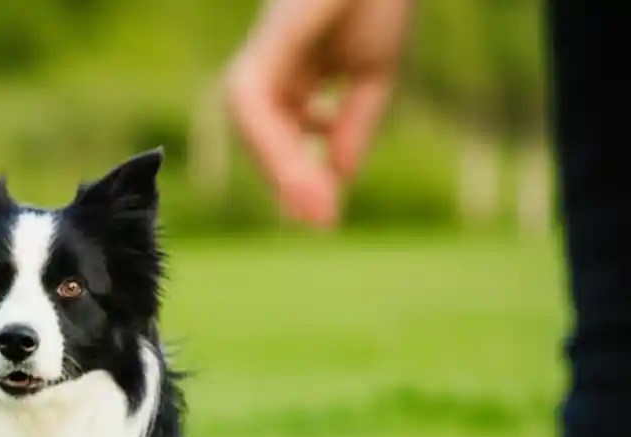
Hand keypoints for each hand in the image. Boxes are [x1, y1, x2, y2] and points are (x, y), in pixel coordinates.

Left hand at [225, 0, 413, 226]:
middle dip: (291, 182)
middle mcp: (270, 70)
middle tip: (317, 221)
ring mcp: (263, 57)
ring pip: (255, 129)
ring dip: (281, 170)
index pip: (288, 138)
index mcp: (291, 76)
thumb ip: (352, 126)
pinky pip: (256, 106)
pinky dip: (276, 142)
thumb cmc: (376, 2)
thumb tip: (340, 176)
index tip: (325, 213)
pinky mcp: (264, 48)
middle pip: (267, 140)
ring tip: (310, 206)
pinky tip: (301, 172)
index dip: (305, 175)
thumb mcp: (371, 76)